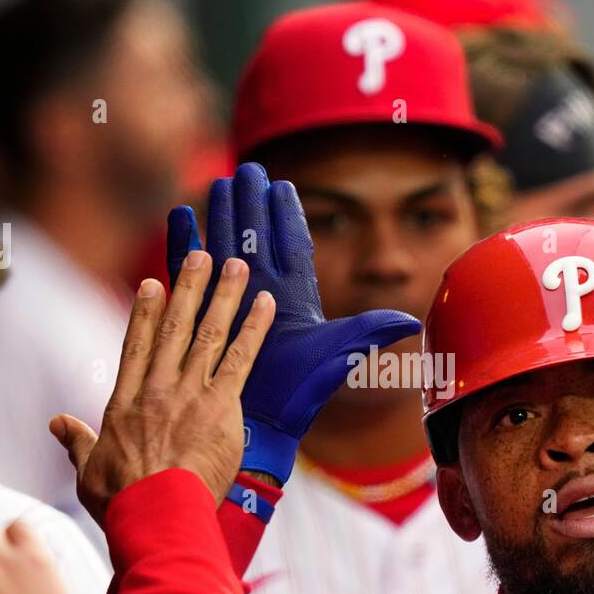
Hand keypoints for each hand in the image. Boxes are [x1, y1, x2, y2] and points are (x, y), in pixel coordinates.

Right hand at [50, 254, 274, 521]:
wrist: (156, 514)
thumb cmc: (123, 501)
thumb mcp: (88, 471)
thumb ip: (76, 441)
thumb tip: (56, 424)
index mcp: (125, 403)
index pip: (136, 346)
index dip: (145, 313)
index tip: (153, 284)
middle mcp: (157, 388)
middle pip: (174, 328)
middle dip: (188, 288)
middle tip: (200, 255)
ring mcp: (189, 393)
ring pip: (209, 333)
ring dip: (224, 296)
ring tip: (236, 266)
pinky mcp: (221, 405)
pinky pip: (241, 358)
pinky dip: (254, 329)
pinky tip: (265, 304)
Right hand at [167, 163, 420, 483]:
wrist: (261, 423)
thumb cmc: (299, 394)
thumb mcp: (339, 356)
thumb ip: (370, 331)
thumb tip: (412, 320)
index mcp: (295, 299)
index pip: (292, 247)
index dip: (288, 218)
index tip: (283, 187)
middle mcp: (263, 295)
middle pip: (258, 238)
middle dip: (253, 204)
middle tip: (248, 170)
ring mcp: (232, 302)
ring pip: (226, 246)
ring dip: (223, 215)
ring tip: (218, 183)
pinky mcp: (205, 313)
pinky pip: (193, 270)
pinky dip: (186, 242)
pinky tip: (181, 216)